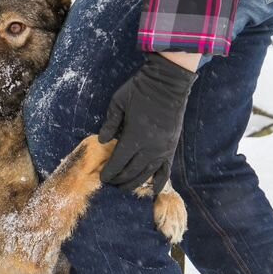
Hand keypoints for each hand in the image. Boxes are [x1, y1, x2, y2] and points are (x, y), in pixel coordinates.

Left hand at [98, 52, 197, 193]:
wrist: (168, 83)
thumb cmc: (140, 90)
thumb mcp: (118, 102)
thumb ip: (110, 123)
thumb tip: (101, 141)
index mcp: (134, 137)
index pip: (118, 162)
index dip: (109, 172)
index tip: (102, 178)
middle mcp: (149, 148)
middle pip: (131, 172)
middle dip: (119, 180)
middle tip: (110, 183)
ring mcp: (162, 149)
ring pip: (146, 174)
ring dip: (134, 183)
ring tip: (124, 187)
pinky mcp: (171, 148)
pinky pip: (165, 171)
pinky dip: (158, 182)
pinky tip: (152, 191)